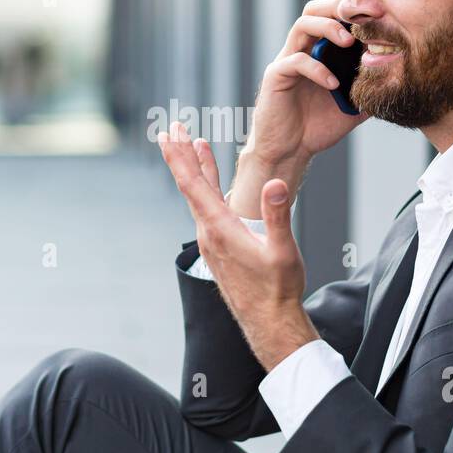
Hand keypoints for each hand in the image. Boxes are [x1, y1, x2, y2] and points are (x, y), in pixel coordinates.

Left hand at [158, 122, 319, 370]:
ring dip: (195, 170)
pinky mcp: (219, 249)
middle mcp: (209, 234)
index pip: (194, 185)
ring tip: (193, 146)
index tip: (171, 134)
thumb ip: (277, 216)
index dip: (180, 157)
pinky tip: (213, 185)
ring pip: (199, 198)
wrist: (270, 323)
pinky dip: (207, 189)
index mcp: (220, 230)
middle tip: (170, 128)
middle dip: (181, 155)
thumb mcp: (282, 251)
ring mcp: (212, 243)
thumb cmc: (278, 290)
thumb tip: (274, 184)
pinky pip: (207, 210)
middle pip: (190, 187)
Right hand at [228, 0, 369, 217]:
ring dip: (327, 28)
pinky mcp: (276, 77)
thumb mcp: (353, 104)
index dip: (353, 11)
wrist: (290, 151)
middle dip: (338, 8)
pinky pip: (295, 62)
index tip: (380, 13)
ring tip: (348, 42)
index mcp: (318, 52)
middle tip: (364, 18)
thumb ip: (371, 88)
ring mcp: (286, 61)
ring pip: (301, 26)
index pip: (332, 17)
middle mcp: (301, 50)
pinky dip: (317, 69)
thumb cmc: (317, 126)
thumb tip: (401, 78)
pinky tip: (333, 83)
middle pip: (313, 10)